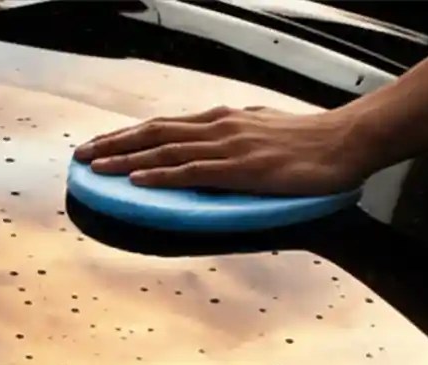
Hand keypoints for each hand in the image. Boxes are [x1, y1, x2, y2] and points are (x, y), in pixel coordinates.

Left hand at [73, 106, 378, 194]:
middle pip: (154, 133)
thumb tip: (214, 148)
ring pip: (165, 150)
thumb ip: (234, 138)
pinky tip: (137, 181)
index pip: (164, 126)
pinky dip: (161, 175)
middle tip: (80, 155)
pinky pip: (192, 172)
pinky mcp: (242, 169)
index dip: (128, 135)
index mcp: (222, 120)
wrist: (347, 141)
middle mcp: (218, 127)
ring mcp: (228, 146)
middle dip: (113, 143)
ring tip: (95, 167)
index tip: (99, 144)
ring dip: (126, 158)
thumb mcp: (262, 131)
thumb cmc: (309, 141)